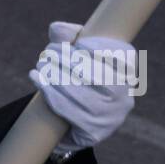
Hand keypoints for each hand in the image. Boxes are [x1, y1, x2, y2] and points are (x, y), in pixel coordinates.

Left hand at [28, 21, 135, 151]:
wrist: (68, 117)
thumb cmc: (73, 75)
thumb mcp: (72, 52)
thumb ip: (67, 36)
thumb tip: (58, 30)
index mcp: (127, 75)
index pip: (121, 58)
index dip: (100, 49)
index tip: (78, 44)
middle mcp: (124, 98)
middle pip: (97, 76)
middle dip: (68, 60)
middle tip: (48, 52)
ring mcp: (111, 118)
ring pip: (82, 95)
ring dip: (55, 76)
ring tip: (40, 65)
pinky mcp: (94, 133)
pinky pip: (71, 114)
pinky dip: (50, 94)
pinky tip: (37, 80)